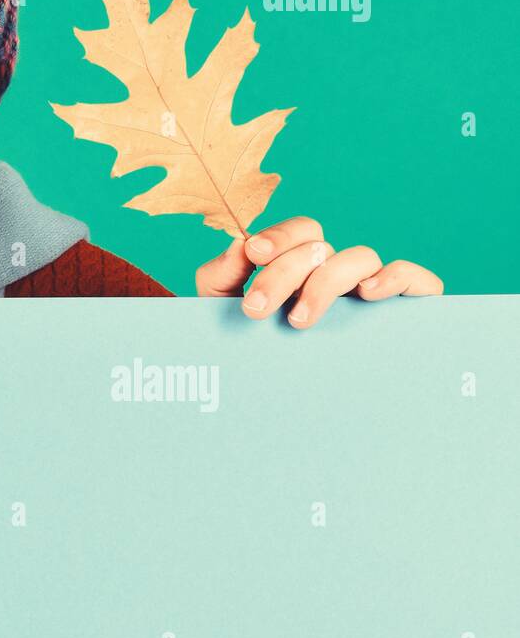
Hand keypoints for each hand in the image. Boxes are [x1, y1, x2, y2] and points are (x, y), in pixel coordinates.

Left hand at [195, 216, 441, 327]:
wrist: (280, 404)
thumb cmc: (252, 348)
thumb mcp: (223, 310)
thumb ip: (221, 276)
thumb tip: (241, 245)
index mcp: (298, 263)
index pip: (298, 232)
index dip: (278, 236)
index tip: (253, 254)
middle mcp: (336, 270)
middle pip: (320, 247)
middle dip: (284, 272)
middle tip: (256, 309)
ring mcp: (371, 288)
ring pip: (361, 258)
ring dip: (327, 281)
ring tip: (298, 321)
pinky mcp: (406, 311)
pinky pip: (415, 279)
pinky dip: (397, 277)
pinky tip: (369, 294)